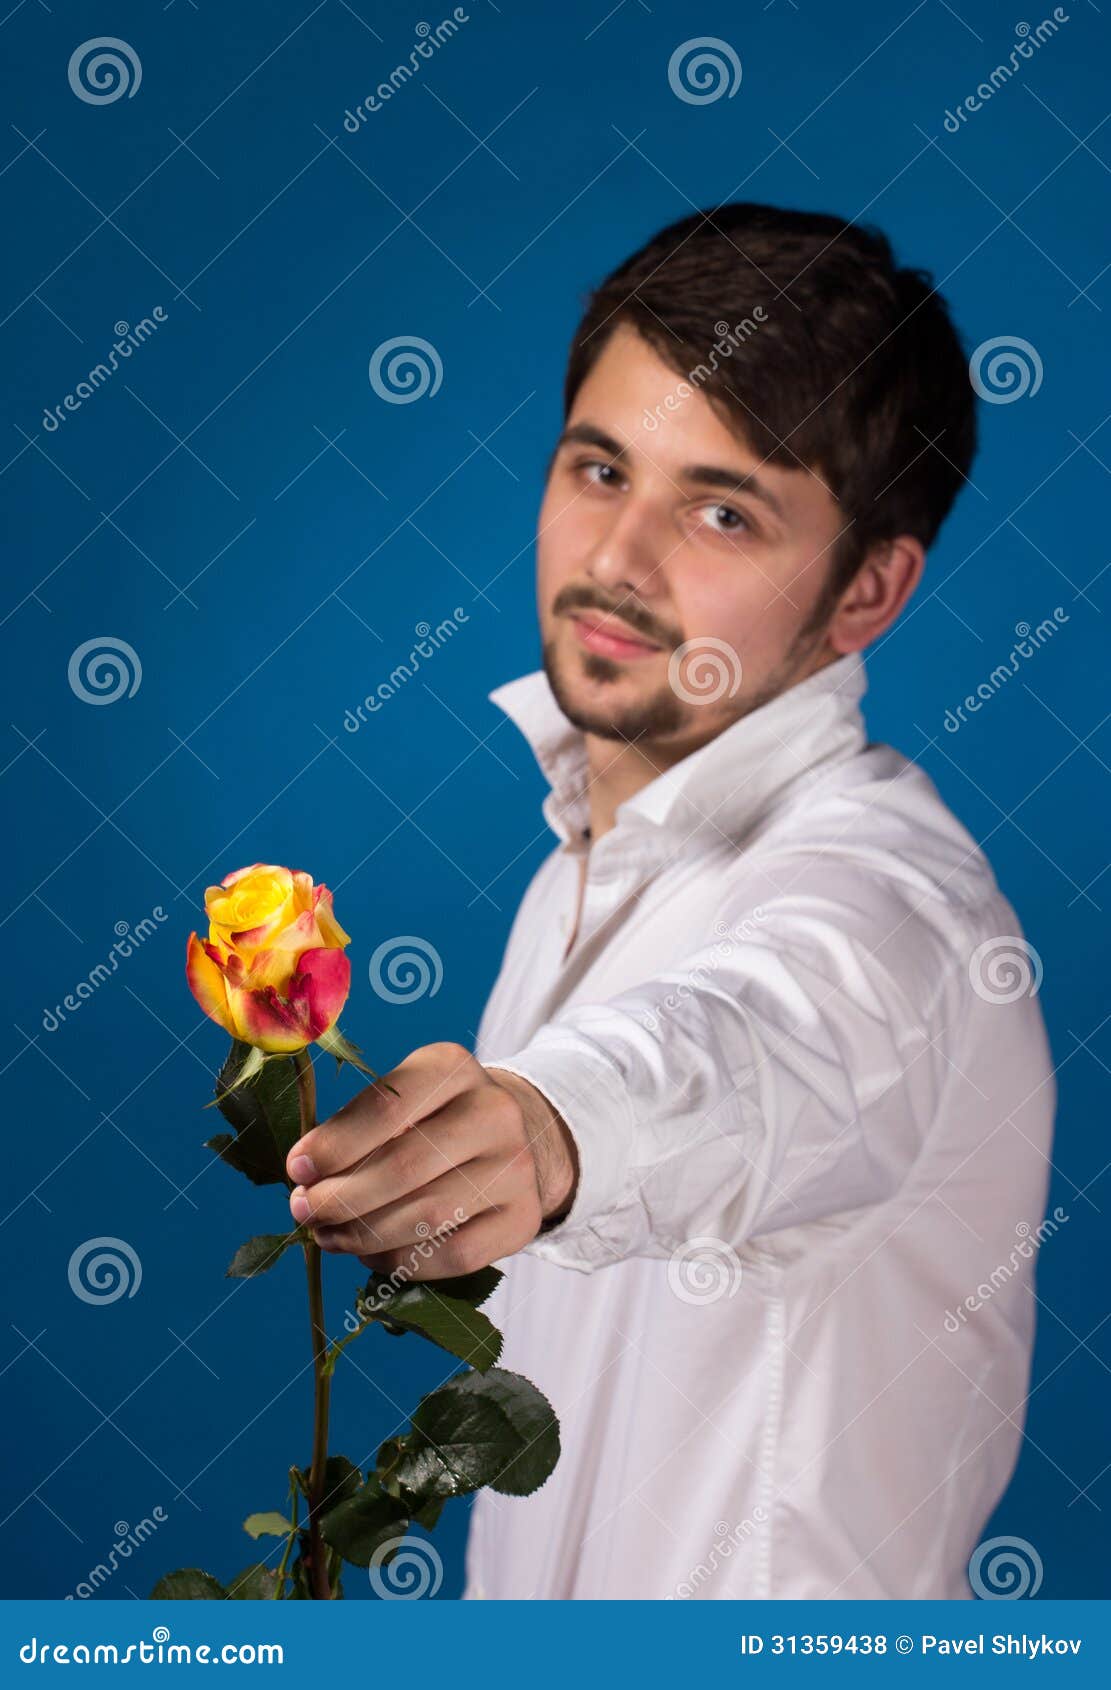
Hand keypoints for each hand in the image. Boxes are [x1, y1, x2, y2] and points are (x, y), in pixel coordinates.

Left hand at [285, 1042, 578, 1279]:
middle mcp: (494, 1112)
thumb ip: (356, 1129)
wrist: (514, 1137)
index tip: (297, 1170)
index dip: (334, 1146)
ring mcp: (516, 1168)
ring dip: (363, 1234)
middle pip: (403, 1167)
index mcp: (452, 1068)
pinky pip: (453, 1255)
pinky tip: (370, 1253)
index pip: (386, 1109)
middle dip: (341, 1197)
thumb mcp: (401, 1100)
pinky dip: (401, 1261)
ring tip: (328, 1235)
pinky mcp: (524, 1217)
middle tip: (304, 1211)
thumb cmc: (433, 1120)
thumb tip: (306, 1179)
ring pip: (425, 1216)